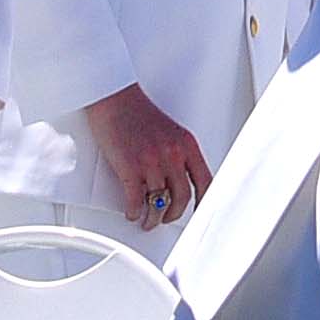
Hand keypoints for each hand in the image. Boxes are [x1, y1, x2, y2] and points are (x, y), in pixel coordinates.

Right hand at [84, 82, 206, 225]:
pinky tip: (132, 212)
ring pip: (160, 204)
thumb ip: (178, 154)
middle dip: (174, 214)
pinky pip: (135, 201)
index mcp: (187, 145)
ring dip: (153, 218)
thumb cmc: (137, 113)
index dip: (204, 202)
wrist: (114, 99)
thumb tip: (179, 182)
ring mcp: (152, 161)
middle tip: (165, 218)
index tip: (199, 213)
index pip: (205, 181)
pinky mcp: (130, 168)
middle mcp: (173, 153)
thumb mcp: (170, 132)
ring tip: (148, 221)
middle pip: (182, 197)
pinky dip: (134, 212)